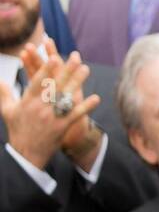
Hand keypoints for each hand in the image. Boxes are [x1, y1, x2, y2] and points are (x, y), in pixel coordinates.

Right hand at [0, 46, 97, 170]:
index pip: (36, 83)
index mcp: (27, 102)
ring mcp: (52, 117)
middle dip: (66, 71)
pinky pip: (76, 114)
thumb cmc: (18, 130)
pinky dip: (86, 106)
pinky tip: (96, 98)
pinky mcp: (62, 127)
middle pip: (54, 86)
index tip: (54, 58)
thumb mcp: (8, 111)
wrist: (27, 154)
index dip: (45, 71)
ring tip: (86, 69)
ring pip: (66, 96)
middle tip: (76, 58)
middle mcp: (39, 108)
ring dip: (77, 82)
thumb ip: (5, 94)